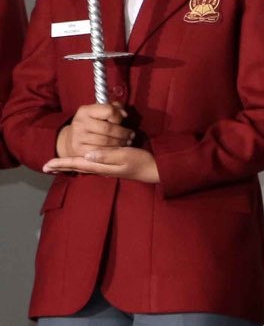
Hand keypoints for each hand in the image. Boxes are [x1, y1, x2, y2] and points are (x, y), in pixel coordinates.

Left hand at [43, 145, 158, 181]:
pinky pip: (91, 166)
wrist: (156, 170)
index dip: (61, 163)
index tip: (46, 165)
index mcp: (102, 165)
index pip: (77, 164)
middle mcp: (101, 168)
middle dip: (61, 167)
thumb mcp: (126, 156)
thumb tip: (88, 155)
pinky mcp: (112, 166)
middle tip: (46, 167)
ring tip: (58, 166)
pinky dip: (81, 164)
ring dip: (69, 166)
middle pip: (77, 167)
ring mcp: (107, 168)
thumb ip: (107, 155)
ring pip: (83, 167)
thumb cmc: (143, 161)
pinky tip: (81, 164)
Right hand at [57, 102, 133, 154]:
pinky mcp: (79, 149)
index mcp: (85, 111)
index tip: (122, 121)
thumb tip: (125, 114)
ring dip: (120, 143)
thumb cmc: (92, 125)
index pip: (108, 111)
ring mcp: (78, 137)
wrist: (72, 139)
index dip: (118, 117)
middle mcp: (80, 123)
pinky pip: (101, 152)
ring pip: (106, 141)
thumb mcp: (99, 113)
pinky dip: (112, 152)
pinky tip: (117, 150)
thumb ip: (114, 109)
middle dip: (123, 133)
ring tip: (127, 142)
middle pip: (108, 128)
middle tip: (131, 136)